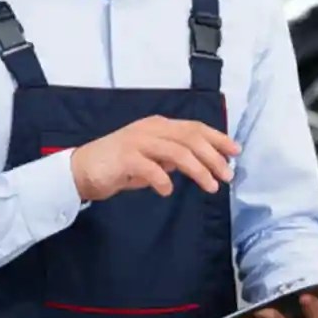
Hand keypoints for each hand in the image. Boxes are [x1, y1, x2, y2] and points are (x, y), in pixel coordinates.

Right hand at [69, 115, 239, 201]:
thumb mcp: (150, 158)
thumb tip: (199, 162)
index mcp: (158, 125)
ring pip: (177, 151)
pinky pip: (152, 169)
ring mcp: (137, 142)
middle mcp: (150, 129)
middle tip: (227, 175)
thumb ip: (172, 157)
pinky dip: (164, 181)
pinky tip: (167, 192)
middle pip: (191, 138)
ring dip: (198, 170)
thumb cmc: (118, 165)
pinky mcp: (125, 158)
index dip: (217, 138)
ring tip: (210, 187)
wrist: (81, 170)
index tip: (235, 151)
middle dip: (214, 156)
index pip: (194, 128)